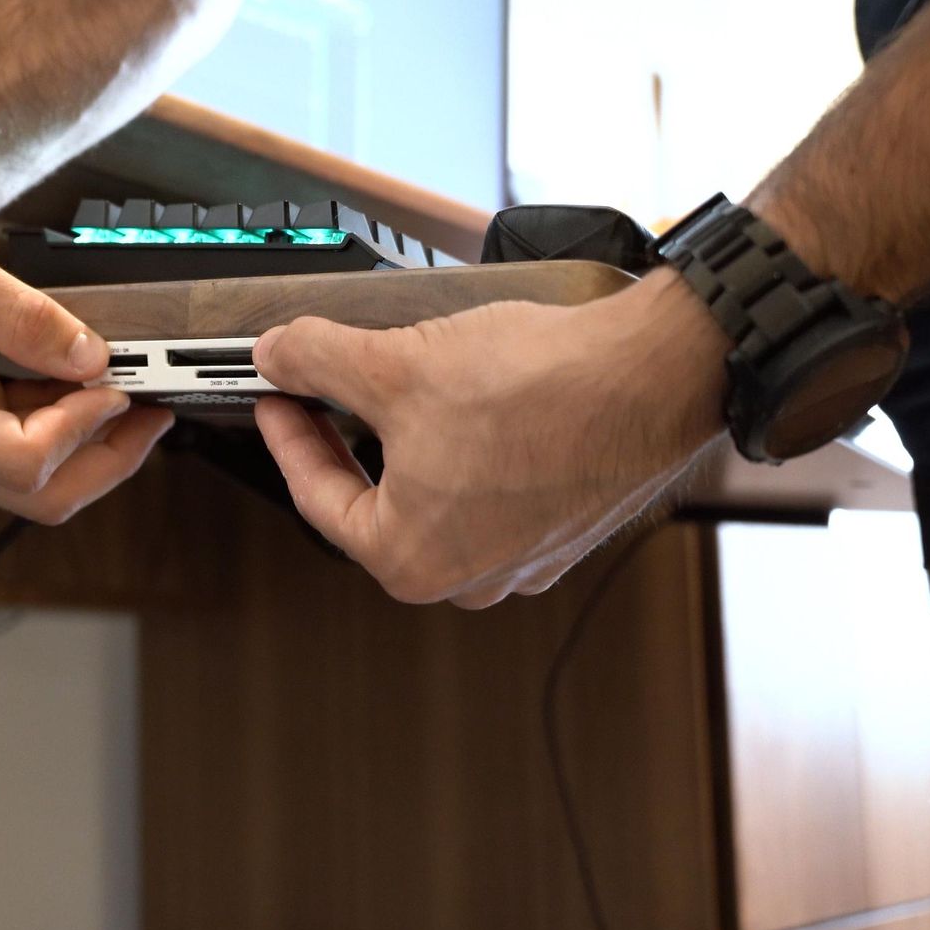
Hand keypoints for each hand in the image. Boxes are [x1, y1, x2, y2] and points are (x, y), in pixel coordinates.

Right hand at [0, 172, 174, 522]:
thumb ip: (21, 314)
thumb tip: (87, 356)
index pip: (24, 461)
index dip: (83, 428)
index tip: (115, 381)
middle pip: (37, 494)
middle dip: (108, 459)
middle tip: (154, 410)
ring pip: (32, 480)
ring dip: (91, 445)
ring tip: (131, 391)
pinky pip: (16, 446)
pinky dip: (62, 423)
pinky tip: (86, 383)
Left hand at [251, 274, 727, 606]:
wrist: (651, 377)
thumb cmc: (540, 391)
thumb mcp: (396, 363)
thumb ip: (319, 360)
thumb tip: (280, 353)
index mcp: (410, 561)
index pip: (318, 499)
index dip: (288, 436)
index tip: (278, 398)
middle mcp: (468, 576)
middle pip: (378, 502)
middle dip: (349, 440)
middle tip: (326, 389)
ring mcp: (522, 557)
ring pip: (439, 495)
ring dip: (413, 442)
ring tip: (403, 383)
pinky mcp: (565, 526)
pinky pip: (495, 490)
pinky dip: (471, 450)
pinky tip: (475, 402)